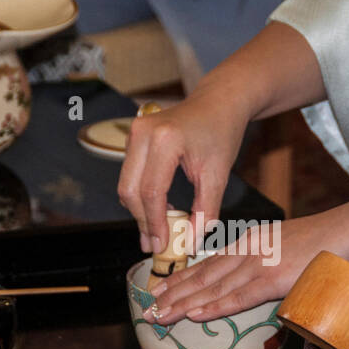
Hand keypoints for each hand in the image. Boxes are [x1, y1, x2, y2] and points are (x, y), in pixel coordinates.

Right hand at [118, 86, 251, 254]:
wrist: (219, 102)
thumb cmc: (221, 132)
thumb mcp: (218, 175)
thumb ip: (205, 211)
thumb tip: (190, 243)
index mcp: (166, 140)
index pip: (151, 192)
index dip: (155, 223)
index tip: (161, 245)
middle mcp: (144, 133)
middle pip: (130, 190)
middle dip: (142, 221)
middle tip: (154, 244)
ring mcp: (135, 132)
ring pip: (126, 184)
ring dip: (140, 211)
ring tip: (157, 232)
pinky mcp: (133, 136)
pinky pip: (130, 174)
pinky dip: (141, 196)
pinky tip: (159, 210)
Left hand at [146, 173, 348, 323]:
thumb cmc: (332, 243)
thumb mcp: (294, 253)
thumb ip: (277, 271)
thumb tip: (271, 291)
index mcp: (252, 243)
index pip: (211, 264)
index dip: (184, 279)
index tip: (163, 291)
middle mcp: (250, 250)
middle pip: (204, 275)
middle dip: (174, 292)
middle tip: (149, 308)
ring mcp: (260, 264)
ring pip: (213, 287)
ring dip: (184, 303)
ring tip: (159, 315)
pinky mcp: (274, 278)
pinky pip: (237, 296)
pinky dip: (212, 306)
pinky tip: (193, 314)